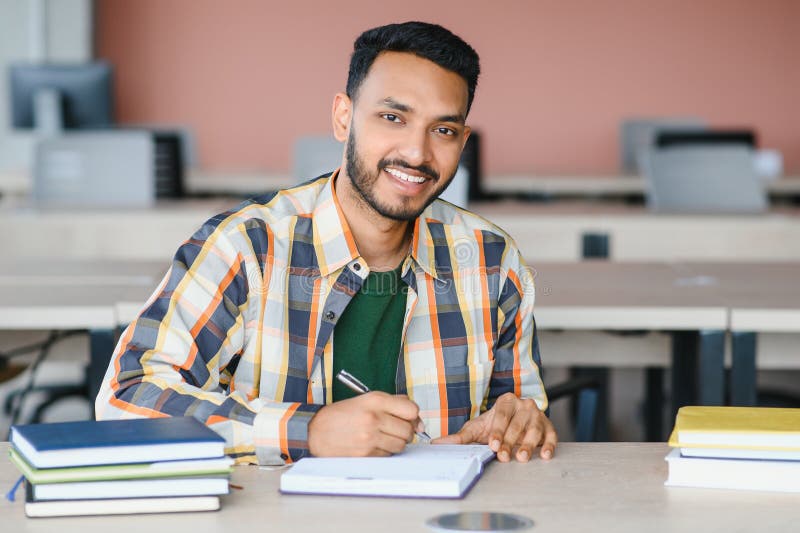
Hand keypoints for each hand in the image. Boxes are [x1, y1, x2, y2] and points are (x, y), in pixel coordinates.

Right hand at [308, 392, 420, 456]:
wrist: (317, 431)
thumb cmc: (343, 415)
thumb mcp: (366, 400)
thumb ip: (394, 404)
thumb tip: (418, 420)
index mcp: (375, 400)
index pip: (411, 409)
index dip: (413, 415)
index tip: (408, 418)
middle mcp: (373, 418)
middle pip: (408, 430)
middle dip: (405, 431)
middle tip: (394, 430)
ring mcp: (369, 437)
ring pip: (401, 445)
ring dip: (396, 443)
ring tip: (383, 437)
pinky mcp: (365, 454)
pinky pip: (388, 455)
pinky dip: (384, 452)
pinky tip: (373, 445)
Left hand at [432, 393, 556, 461]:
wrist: (514, 425)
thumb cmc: (494, 426)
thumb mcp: (476, 429)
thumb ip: (459, 437)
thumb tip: (435, 443)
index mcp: (506, 401)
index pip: (501, 414)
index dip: (497, 430)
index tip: (493, 444)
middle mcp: (523, 405)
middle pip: (517, 423)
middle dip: (510, 441)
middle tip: (504, 455)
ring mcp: (537, 416)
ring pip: (534, 429)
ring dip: (528, 444)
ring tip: (522, 457)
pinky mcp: (548, 427)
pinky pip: (551, 435)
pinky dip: (549, 445)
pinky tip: (545, 455)